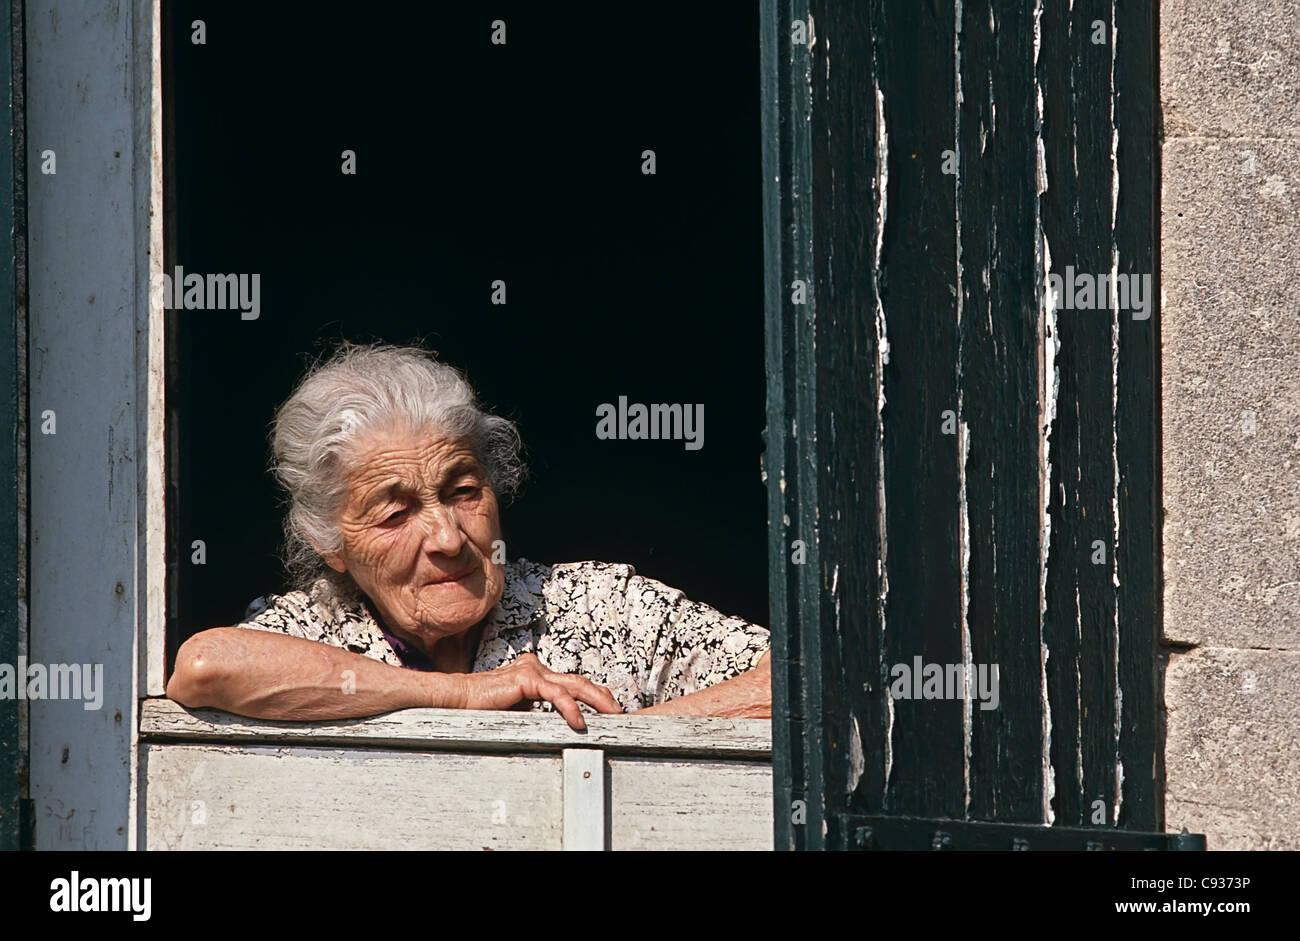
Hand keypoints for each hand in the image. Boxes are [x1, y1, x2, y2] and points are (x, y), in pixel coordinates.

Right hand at [455, 653, 623, 729]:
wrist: (456, 700)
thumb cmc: (481, 708)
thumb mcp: (516, 712)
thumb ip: (536, 713)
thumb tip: (559, 729)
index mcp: (536, 674)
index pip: (572, 685)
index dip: (593, 698)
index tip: (608, 715)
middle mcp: (537, 668)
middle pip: (580, 682)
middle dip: (604, 697)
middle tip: (621, 714)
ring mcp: (532, 671)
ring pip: (575, 685)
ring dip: (598, 700)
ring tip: (612, 715)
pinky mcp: (526, 678)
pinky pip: (555, 694)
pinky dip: (570, 708)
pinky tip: (579, 721)